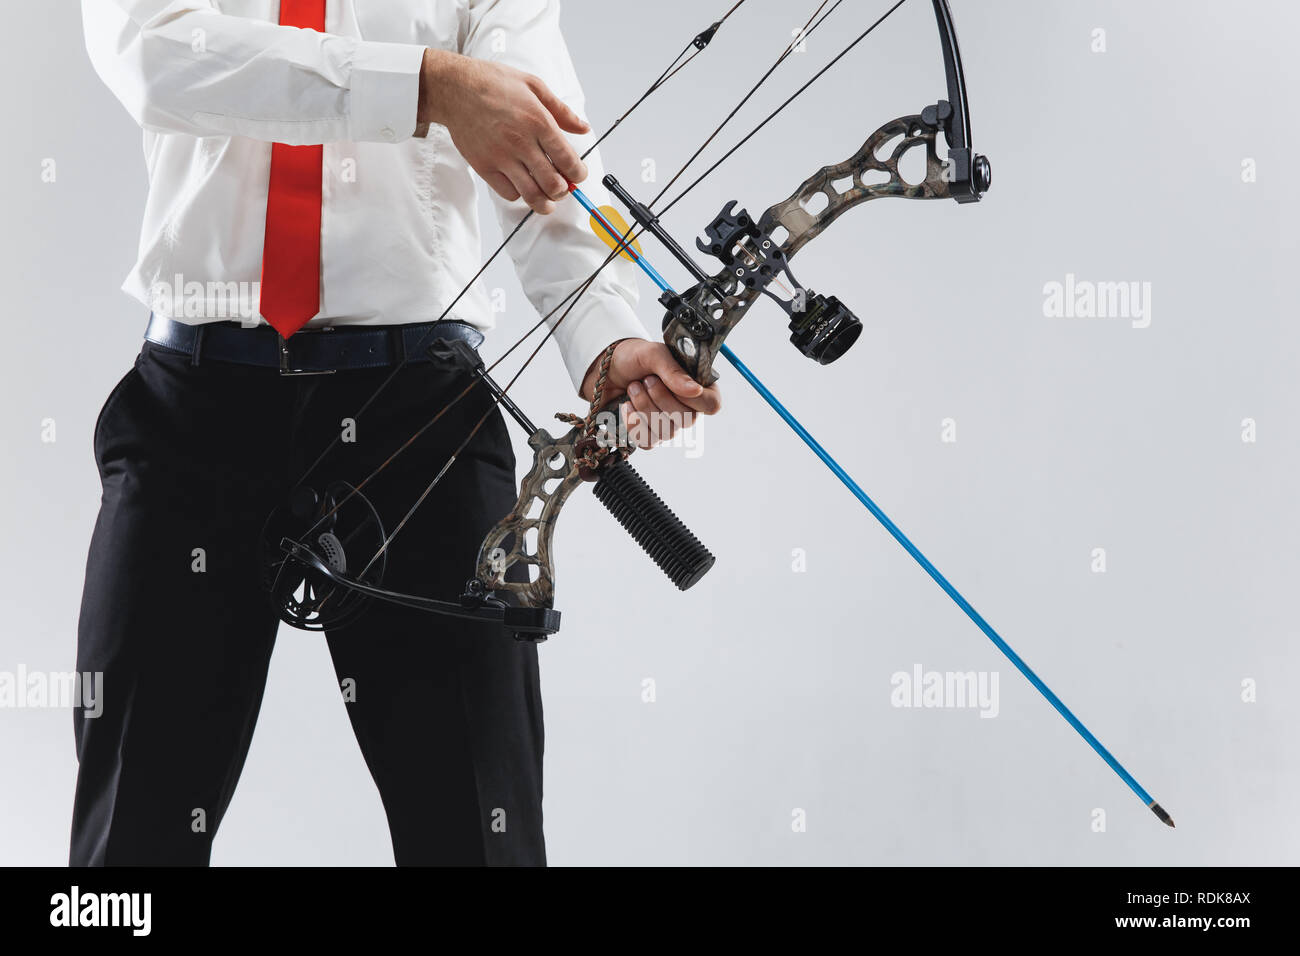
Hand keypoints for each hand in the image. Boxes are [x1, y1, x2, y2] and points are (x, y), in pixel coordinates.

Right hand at [418, 48, 589, 214]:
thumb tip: (583, 128)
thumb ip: (562, 111)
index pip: (568, 160)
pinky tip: (522, 186)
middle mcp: (521, 142)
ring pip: (532, 195)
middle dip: (564, 191)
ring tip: (548, 200)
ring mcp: (501, 157)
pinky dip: (520, 195)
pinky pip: (508, 193)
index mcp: (538, 121)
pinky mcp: (484, 166)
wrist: (455, 88)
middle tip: (563, 187)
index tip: (578, 175)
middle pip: (553, 184)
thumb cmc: (493, 83)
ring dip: (545, 202)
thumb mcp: (534, 86)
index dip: (578, 174)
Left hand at [581, 339, 722, 448]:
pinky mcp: (648, 435)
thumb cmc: (633, 357)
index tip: (672, 384)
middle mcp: (686, 408)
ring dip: (645, 408)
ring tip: (633, 388)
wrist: (604, 369)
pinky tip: (627, 406)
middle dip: (660, 398)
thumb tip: (695, 390)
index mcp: (697, 385)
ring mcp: (668, 424)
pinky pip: (648, 442)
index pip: (711, 405)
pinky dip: (634, 423)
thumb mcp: (653, 354)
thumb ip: (674, 371)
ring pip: (666, 433)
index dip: (695, 400)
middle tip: (646, 380)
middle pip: (687, 420)